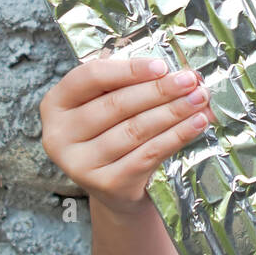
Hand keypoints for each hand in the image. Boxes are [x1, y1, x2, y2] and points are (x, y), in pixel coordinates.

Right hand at [40, 56, 216, 214]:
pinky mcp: (106, 184)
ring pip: (135, 129)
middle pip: (116, 104)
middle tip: (191, 81)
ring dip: (173, 112)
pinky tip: (197, 124)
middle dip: (159, 90)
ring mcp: (79, 163)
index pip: (91, 77)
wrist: (115, 188)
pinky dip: (176, 136)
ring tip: (200, 100)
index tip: (162, 66)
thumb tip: (173, 69)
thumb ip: (127, 84)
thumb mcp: (107, 104)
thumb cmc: (112, 133)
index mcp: (56, 103)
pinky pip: (148, 153)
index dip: (129, 69)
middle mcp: (59, 135)